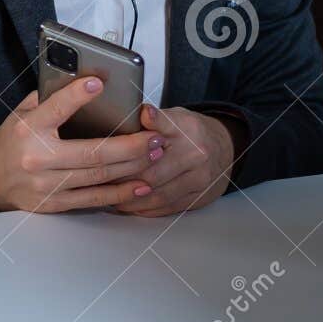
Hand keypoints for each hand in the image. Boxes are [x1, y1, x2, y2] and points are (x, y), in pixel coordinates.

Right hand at [0, 76, 166, 213]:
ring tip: (156, 154)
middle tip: (155, 136)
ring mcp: (47, 185)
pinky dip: (120, 192)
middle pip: (92, 153)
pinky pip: (94, 198)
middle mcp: (38, 158)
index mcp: (28, 130)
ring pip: (99, 177)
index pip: (55, 109)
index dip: (76, 96)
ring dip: (133, 166)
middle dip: (130, 145)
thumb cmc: (12, 142)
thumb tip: (83, 83)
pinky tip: (140, 184)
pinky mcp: (55, 203)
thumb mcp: (22, 114)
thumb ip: (49, 100)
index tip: (98, 84)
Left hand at [108, 105, 240, 218]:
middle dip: (123, 178)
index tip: (137, 121)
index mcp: (187, 128)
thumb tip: (137, 113)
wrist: (224, 150)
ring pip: (158, 194)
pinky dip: (144, 208)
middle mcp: (196, 153)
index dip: (147, 126)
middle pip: (153, 170)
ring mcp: (199, 178)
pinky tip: (128, 204)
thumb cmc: (190, 133)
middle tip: (99, 179)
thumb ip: (154, 119)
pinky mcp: (198, 198)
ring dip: (130, 198)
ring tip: (109, 195)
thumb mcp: (175, 116)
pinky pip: (166, 207)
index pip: (163, 126)